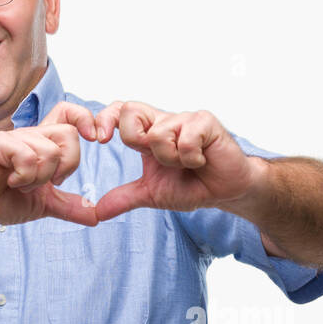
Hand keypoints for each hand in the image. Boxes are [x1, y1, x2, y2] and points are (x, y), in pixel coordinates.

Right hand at [0, 102, 112, 226]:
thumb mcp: (44, 206)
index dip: (85, 119)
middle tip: (48, 182)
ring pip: (50, 151)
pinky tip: (11, 182)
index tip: (97, 138)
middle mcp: (31, 136)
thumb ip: (70, 207)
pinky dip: (24, 177)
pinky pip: (28, 156)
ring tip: (22, 185)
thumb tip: (96, 215)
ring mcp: (15, 138)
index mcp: (44, 145)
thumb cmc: (3, 200)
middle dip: (66, 165)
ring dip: (40, 178)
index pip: (69, 115)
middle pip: (69, 134)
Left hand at [92, 102, 261, 221]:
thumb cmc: (192, 186)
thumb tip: (97, 212)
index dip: (105, 118)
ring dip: (170, 159)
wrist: (225, 192)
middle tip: (153, 157)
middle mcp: (164, 120)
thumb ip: (124, 198)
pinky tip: (201, 161)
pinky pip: (185, 139)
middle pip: (131, 111)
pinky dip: (191, 158)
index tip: (99, 139)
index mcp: (148, 132)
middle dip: (135, 140)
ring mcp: (184, 118)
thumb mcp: (152, 194)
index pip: (120, 111)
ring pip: (158, 134)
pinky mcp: (205, 122)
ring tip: (187, 164)